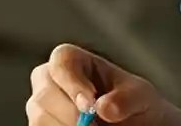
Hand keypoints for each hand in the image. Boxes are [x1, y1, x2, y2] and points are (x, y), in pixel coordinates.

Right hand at [28, 44, 171, 125]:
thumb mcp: (140, 96)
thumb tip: (103, 107)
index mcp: (74, 61)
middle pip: (44, 95)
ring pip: (40, 120)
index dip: (72, 82)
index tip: (90, 105)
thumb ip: (126, 99)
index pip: (61, 61)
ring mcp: (42, 109)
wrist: (135, 125)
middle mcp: (50, 83)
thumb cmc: (133, 105)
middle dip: (69, 115)